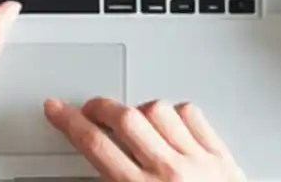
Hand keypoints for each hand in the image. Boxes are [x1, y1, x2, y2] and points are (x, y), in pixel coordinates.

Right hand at [44, 97, 246, 181]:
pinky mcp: (223, 158)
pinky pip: (194, 117)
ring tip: (131, 118)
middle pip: (125, 119)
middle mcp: (169, 173)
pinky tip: (169, 121)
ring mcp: (198, 162)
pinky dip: (177, 114)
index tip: (58, 110)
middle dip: (99, 107)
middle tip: (89, 109)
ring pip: (159, 111)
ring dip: (139, 110)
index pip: (96, 145)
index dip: (70, 122)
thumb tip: (98, 170)